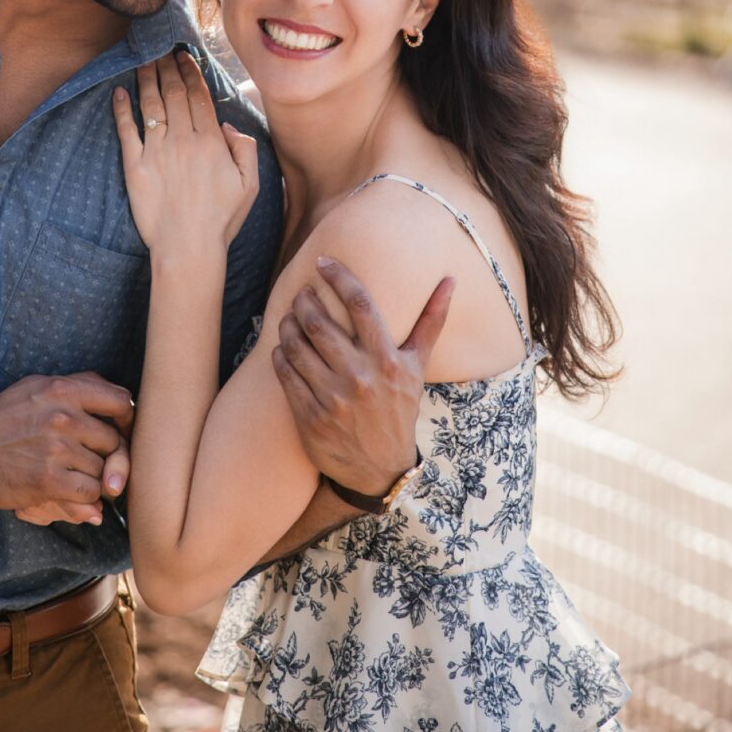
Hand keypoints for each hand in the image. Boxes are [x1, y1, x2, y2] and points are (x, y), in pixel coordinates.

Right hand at [0, 372, 135, 524]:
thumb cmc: (3, 417)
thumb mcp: (39, 386)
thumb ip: (81, 386)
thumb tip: (125, 401)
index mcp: (64, 389)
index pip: (121, 402)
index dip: (127, 420)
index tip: (119, 430)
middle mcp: (63, 417)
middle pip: (114, 441)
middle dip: (108, 454)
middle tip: (91, 460)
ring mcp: (56, 449)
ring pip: (103, 470)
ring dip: (94, 478)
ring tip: (73, 474)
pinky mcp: (47, 481)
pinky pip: (90, 492)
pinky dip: (86, 497)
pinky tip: (70, 490)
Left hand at [114, 48, 257, 253]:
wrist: (188, 248)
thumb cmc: (221, 219)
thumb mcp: (251, 185)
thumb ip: (245, 149)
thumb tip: (228, 126)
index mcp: (212, 142)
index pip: (199, 97)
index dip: (191, 72)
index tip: (185, 55)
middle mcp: (183, 140)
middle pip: (173, 94)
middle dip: (168, 67)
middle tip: (162, 49)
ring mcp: (157, 152)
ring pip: (151, 105)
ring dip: (146, 79)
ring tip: (143, 61)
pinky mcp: (135, 167)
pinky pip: (127, 131)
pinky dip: (122, 110)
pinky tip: (119, 93)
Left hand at [274, 259, 453, 495]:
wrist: (380, 468)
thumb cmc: (400, 409)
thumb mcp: (418, 367)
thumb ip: (431, 321)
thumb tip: (450, 280)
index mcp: (388, 360)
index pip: (359, 304)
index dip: (338, 277)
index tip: (323, 263)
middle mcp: (361, 377)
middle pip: (320, 324)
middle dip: (305, 302)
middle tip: (301, 294)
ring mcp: (334, 399)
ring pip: (298, 347)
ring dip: (288, 325)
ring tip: (289, 318)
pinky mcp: (311, 418)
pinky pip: (287, 376)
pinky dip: (281, 355)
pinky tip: (284, 347)